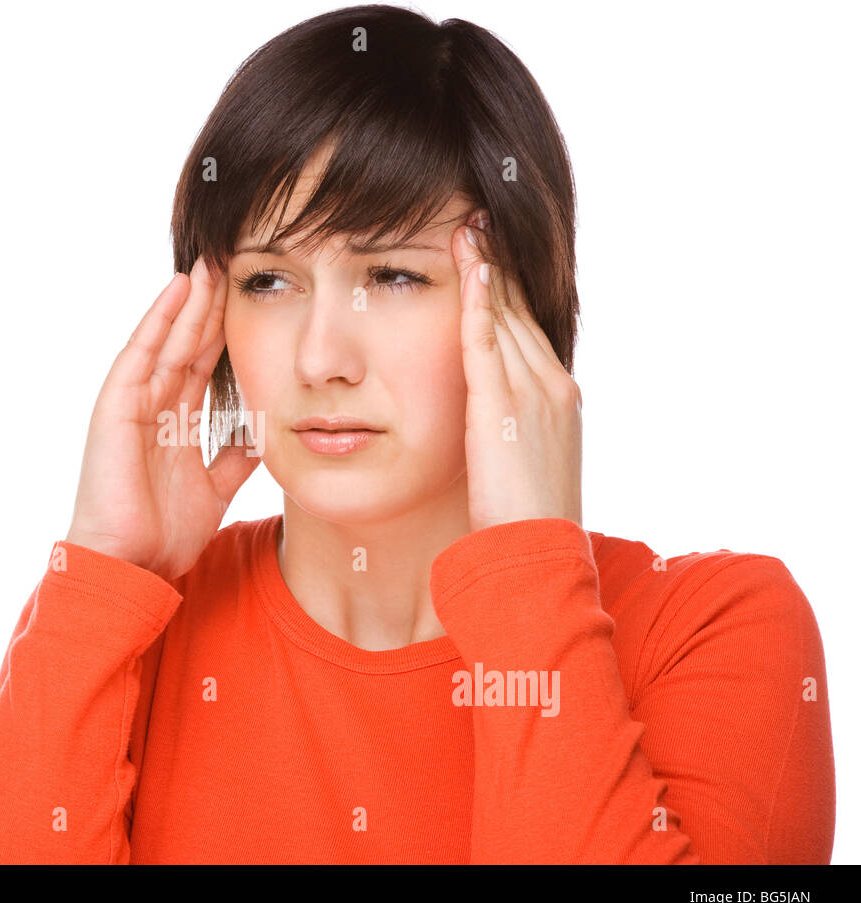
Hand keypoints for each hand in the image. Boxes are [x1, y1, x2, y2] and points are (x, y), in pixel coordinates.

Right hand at [64, 256, 261, 580]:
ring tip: (211, 262)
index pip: (206, 365)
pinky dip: (158, 320)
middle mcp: (154, 406)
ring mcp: (133, 403)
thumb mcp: (216, 488)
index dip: (227, 332)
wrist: (131, 565)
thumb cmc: (163, 533)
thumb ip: (236, 458)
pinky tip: (178, 289)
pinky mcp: (116, 405)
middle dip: (211, 305)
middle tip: (234, 262)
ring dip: (191, 301)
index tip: (252, 298)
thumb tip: (264, 434)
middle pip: (189, 344)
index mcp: (176, 423)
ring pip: (169, 340)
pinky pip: (141, 353)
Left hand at [451, 210, 582, 532]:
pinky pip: (488, 341)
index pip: (528, 330)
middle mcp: (552, 385)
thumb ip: (509, 431)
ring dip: (485, 269)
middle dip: (499, 265)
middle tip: (479, 221)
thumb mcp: (523, 466)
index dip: (508, 290)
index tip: (490, 255)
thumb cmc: (525, 525)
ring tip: (469, 228)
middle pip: (521, 312)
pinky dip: (478, 301)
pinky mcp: (504, 406)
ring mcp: (533, 392)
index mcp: (558, 399)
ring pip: (506, 316)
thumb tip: (490, 422)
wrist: (539, 555)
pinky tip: (470, 268)